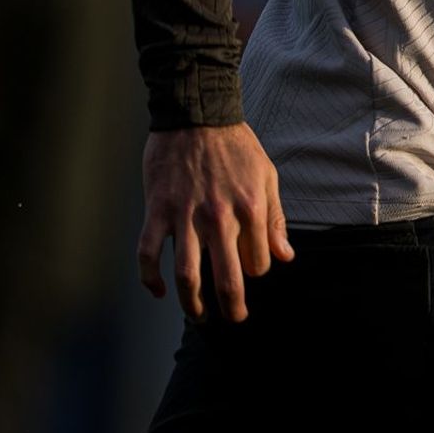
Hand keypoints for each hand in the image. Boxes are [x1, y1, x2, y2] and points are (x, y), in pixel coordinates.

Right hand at [138, 124, 295, 322]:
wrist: (195, 113)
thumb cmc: (236, 145)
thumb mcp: (267, 177)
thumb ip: (275, 220)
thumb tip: (285, 258)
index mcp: (250, 210)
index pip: (258, 263)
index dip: (256, 271)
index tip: (249, 268)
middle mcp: (219, 218)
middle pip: (227, 280)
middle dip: (232, 308)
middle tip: (233, 318)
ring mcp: (185, 216)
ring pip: (188, 276)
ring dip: (193, 305)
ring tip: (199, 316)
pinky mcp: (157, 210)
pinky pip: (148, 253)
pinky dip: (151, 278)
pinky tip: (159, 290)